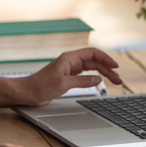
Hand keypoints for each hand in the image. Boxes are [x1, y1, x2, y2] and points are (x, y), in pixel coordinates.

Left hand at [0, 47, 122, 106]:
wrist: (27, 93)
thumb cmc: (40, 86)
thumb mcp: (63, 84)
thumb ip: (82, 81)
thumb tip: (98, 79)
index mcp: (69, 58)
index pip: (92, 54)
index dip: (105, 58)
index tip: (115, 66)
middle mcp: (70, 62)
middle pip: (94, 61)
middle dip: (107, 68)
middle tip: (118, 79)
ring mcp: (69, 70)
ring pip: (91, 68)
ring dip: (103, 74)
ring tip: (114, 81)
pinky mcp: (67, 78)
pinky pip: (85, 75)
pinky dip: (94, 78)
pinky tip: (100, 82)